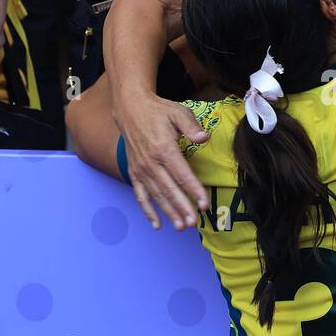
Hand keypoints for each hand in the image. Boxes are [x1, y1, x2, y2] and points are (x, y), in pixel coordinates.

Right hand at [114, 90, 209, 228]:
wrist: (130, 109)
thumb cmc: (158, 111)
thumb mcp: (177, 112)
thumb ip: (191, 126)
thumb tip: (204, 138)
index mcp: (163, 148)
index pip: (182, 174)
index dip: (194, 190)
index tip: (204, 204)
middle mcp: (150, 162)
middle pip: (169, 189)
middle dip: (182, 208)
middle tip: (194, 223)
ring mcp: (140, 169)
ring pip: (156, 196)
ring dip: (169, 213)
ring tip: (181, 226)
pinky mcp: (133, 172)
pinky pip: (141, 195)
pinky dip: (148, 211)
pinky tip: (157, 225)